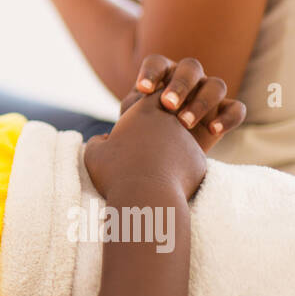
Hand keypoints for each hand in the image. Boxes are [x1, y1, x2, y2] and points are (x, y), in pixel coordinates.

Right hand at [83, 91, 206, 201]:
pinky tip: (166, 183)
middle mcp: (170, 120)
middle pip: (168, 116)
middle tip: (145, 147)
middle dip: (160, 129)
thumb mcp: (94, 154)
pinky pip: (189, 161)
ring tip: (154, 170)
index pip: (151, 97)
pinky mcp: (200, 160)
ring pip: (180, 140)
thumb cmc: (117, 173)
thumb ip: (98, 141)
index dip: (144, 109)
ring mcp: (188, 139)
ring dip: (170, 150)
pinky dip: (179, 169)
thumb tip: (103, 139)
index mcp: (144, 111)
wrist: (148, 198)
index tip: (136, 124)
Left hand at [119, 54, 245, 153]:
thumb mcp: (135, 119)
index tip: (143, 90)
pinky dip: (227, 118)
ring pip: (216, 86)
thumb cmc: (144, 131)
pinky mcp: (226, 111)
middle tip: (168, 104)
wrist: (164, 155)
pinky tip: (213, 131)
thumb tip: (133, 109)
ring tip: (184, 123)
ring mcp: (209, 93)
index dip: (151, 73)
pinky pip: (236, 109)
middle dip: (180, 84)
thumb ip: (134, 109)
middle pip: (191, 68)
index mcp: (162, 73)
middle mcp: (189, 78)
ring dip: (202, 102)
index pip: (158, 63)